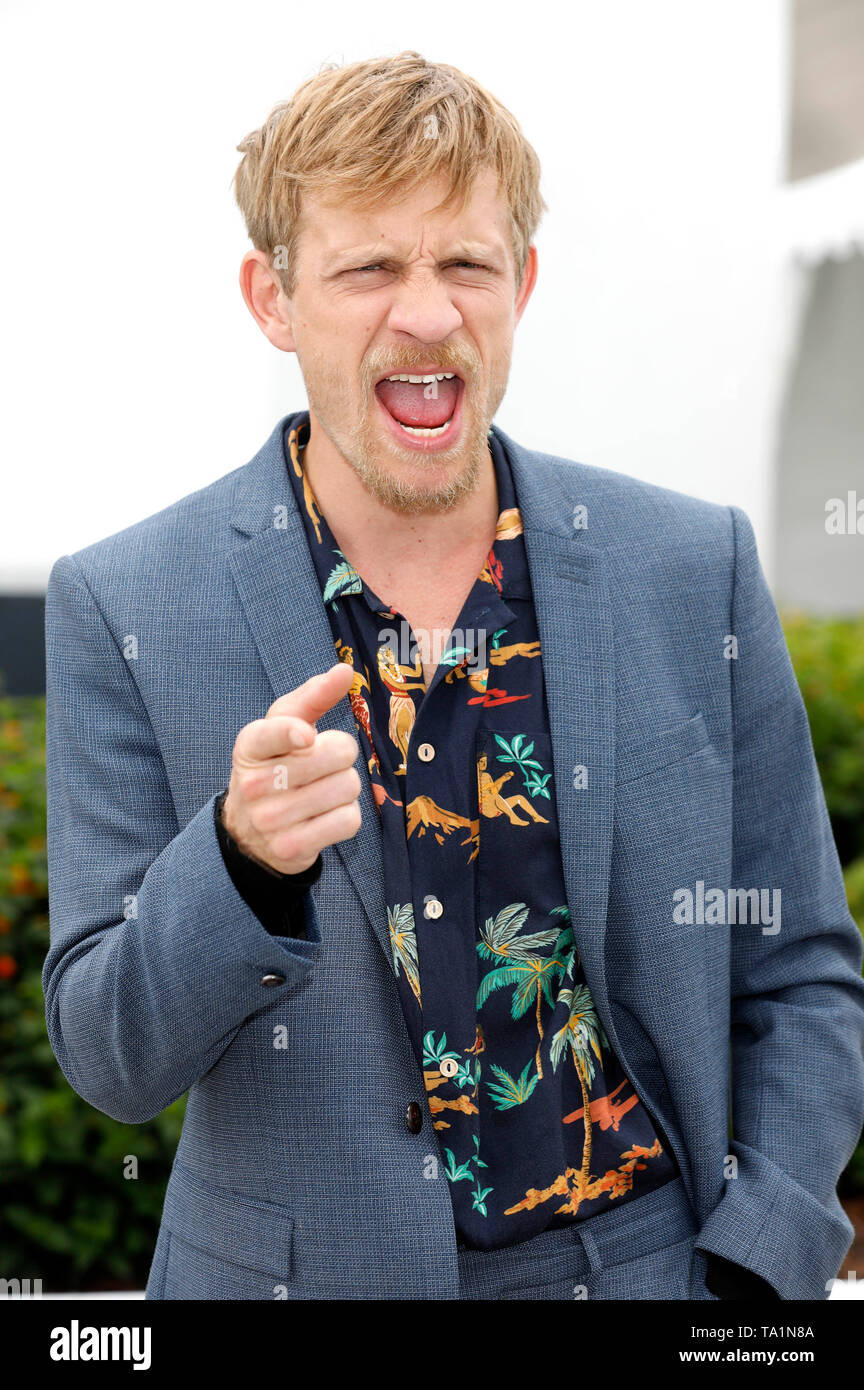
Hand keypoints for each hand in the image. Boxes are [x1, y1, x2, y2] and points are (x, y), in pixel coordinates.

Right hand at [222, 662, 360, 874]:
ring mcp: (270, 819)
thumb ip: (313, 696)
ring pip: (348, 787)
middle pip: (338, 754)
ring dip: (346, 786)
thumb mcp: (283, 726)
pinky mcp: (291, 848)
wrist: (250, 832)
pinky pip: (349, 821)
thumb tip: (345, 670)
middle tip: (324, 764)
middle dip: (342, 755)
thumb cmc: (276, 765)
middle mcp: (254, 783)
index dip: (294, 733)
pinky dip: (347, 816)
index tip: (305, 737)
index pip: (274, 732)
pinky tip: (325, 815)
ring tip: (324, 790)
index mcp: (250, 745)